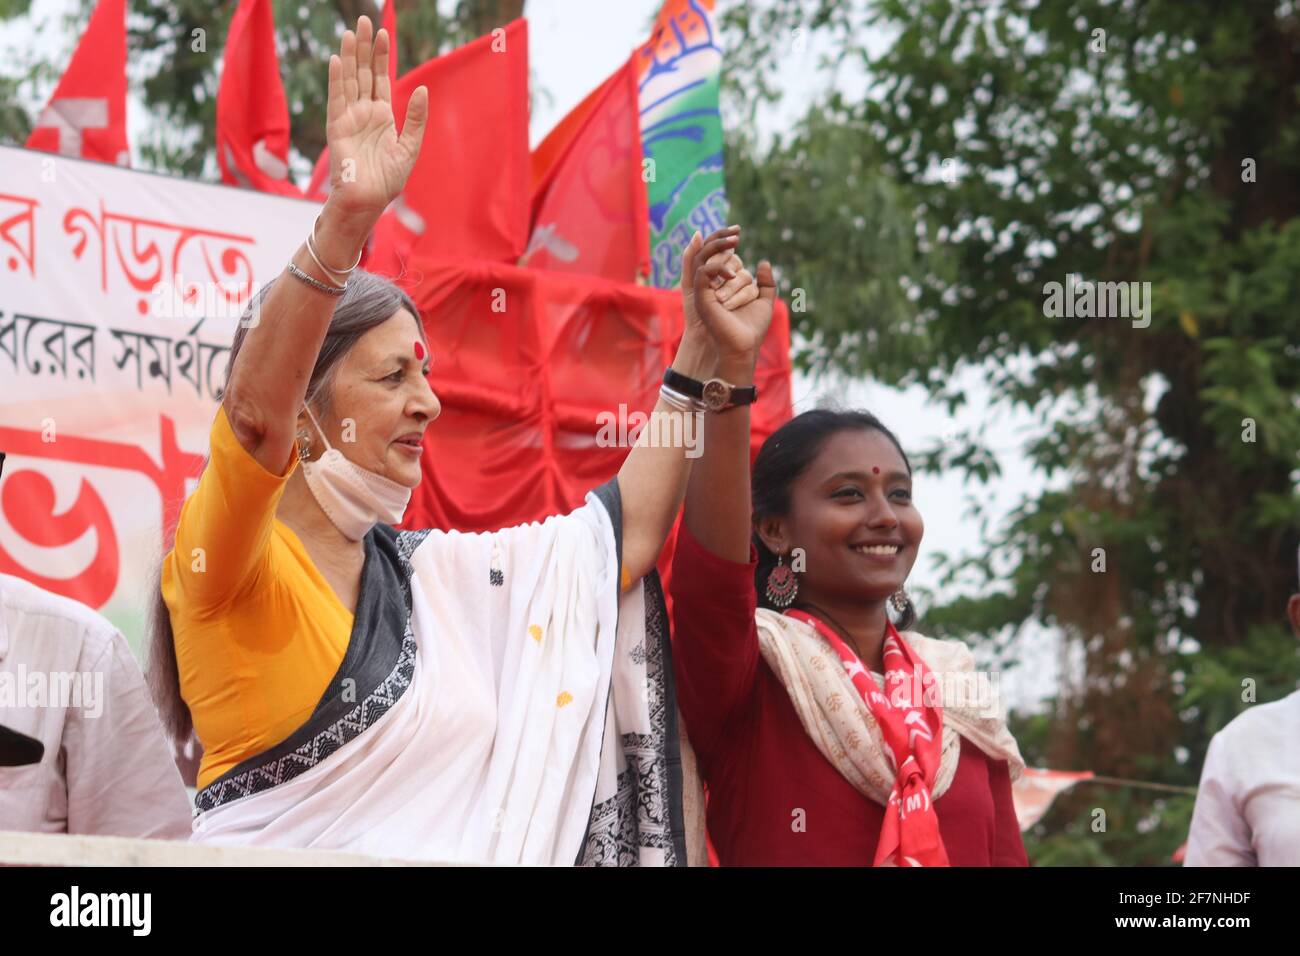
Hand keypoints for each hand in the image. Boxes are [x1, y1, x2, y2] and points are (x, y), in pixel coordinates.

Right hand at [325, 17, 427, 224]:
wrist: (368, 202)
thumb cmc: (387, 181)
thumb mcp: (409, 147)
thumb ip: (417, 119)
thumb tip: (423, 89)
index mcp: (382, 116)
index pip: (380, 79)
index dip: (381, 56)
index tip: (383, 32)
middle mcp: (364, 112)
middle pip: (363, 72)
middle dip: (364, 48)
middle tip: (364, 21)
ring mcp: (349, 118)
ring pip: (349, 79)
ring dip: (350, 56)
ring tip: (352, 31)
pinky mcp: (337, 127)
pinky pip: (337, 99)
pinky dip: (337, 79)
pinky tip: (338, 59)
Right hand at [690, 226, 775, 363]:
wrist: (743, 348)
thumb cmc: (752, 329)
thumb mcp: (764, 301)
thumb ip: (766, 283)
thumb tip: (764, 263)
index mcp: (720, 286)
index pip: (718, 256)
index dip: (724, 241)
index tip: (738, 231)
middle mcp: (709, 288)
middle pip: (709, 254)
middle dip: (721, 239)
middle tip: (737, 232)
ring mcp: (703, 292)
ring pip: (709, 260)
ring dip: (723, 251)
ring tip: (736, 242)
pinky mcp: (701, 298)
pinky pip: (704, 272)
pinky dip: (719, 268)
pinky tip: (734, 274)